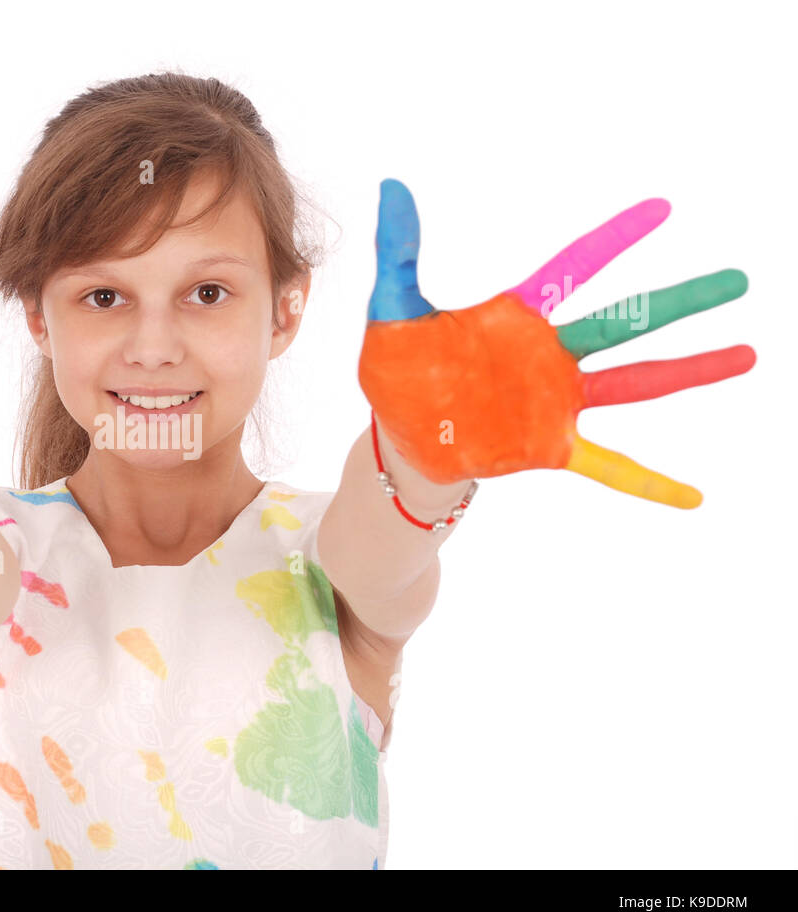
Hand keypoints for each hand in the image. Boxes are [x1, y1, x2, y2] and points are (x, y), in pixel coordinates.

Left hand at [357, 179, 754, 507]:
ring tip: (747, 354)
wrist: (401, 439)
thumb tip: (392, 187)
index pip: (573, 268)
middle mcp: (550, 355)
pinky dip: (649, 482)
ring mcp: (557, 401)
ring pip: (637, 381)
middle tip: (739, 280)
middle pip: (627, 319)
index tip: (661, 209)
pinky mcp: (551, 446)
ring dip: (690, 371)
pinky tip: (693, 498)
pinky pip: (610, 465)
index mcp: (518, 318)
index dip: (614, 239)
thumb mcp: (391, 314)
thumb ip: (398, 256)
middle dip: (683, 301)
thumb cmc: (399, 372)